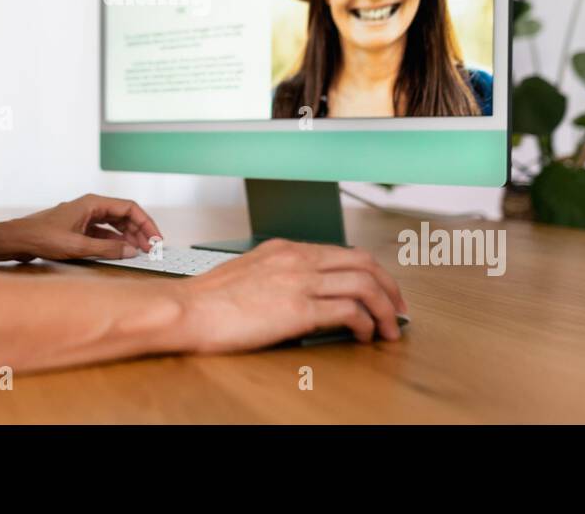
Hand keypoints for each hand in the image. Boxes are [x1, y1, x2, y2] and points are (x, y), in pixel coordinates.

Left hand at [0, 194, 163, 262]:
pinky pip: (103, 233)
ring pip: (115, 224)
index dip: (146, 223)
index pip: (129, 207)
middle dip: (140, 231)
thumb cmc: (43, 238)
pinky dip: (114, 241)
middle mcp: (91, 207)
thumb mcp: (79, 246)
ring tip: (140, 251)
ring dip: (128, 237)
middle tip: (152, 248)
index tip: (156, 238)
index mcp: (93, 203)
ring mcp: (85, 217)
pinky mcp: (79, 229)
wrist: (18, 240)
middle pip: (124, 215)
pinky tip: (121, 252)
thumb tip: (132, 251)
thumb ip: (108, 249)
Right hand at [171, 239, 407, 349]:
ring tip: (388, 330)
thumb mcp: (249, 273)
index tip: (382, 292)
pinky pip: (348, 311)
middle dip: (390, 287)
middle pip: (364, 262)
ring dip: (385, 309)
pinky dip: (365, 324)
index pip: (344, 252)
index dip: (373, 273)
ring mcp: (298, 281)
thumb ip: (279, 275)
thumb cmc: (208, 300)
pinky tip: (362, 336)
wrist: (186, 310)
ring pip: (364, 284)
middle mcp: (297, 259)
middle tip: (398, 309)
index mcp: (285, 249)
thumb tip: (301, 293)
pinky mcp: (297, 308)